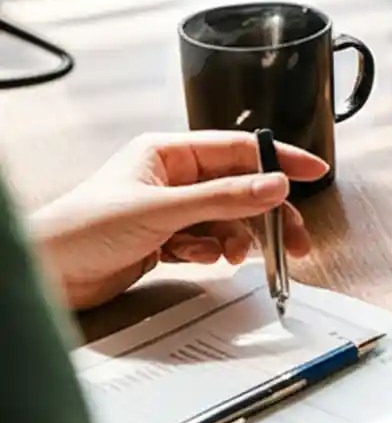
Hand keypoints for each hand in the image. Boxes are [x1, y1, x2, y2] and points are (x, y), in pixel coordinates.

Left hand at [29, 131, 328, 309]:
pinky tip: (201, 259)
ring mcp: (169, 210)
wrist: (47, 273)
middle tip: (294, 238)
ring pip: (227, 220)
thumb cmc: (82, 229)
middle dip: (267, 213)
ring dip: (237, 239)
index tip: (313, 171)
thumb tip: (275, 185)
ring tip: (234, 255)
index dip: (278, 160)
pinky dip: (212, 253)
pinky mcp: (164, 240)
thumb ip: (224, 198)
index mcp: (168, 153)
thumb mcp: (162, 210)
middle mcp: (171, 178)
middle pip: (239, 189)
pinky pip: (208, 243)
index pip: (238, 149)